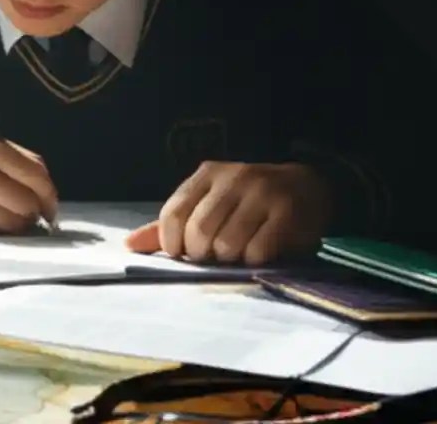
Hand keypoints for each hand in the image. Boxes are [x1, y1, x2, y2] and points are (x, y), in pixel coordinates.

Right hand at [0, 134, 58, 233]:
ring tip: (6, 217)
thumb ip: (16, 162)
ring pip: (14, 222)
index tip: (50, 206)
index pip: (37, 174)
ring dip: (17, 225)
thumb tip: (48, 194)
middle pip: (28, 202)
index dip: (50, 195)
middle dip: (34, 213)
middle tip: (31, 216)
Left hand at [125, 161, 332, 265]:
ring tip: (236, 254)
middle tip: (212, 256)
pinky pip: (258, 250)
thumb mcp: (209, 204)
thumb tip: (129, 244)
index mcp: (207, 174)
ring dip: (228, 259)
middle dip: (201, 254)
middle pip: (199, 231)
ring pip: (227, 244)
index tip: (181, 253)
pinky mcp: (287, 211)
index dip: (171, 241)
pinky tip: (258, 254)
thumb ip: (173, 224)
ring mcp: (262, 192)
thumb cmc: (248, 203)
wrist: (307, 187)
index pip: (174, 213)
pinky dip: (253, 261)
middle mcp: (233, 178)